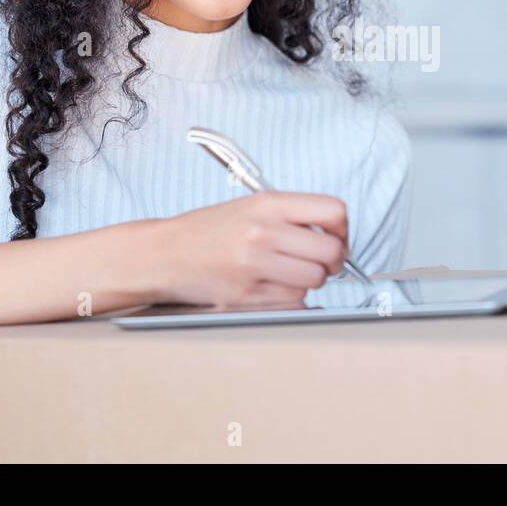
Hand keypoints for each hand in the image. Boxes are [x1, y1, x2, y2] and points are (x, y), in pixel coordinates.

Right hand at [130, 191, 349, 307]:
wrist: (163, 254)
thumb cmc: (207, 231)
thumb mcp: (249, 207)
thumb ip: (291, 216)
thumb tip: (334, 233)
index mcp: (268, 203)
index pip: (333, 211)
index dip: (343, 229)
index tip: (337, 237)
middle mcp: (263, 231)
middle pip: (331, 251)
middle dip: (333, 261)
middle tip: (321, 263)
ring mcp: (255, 264)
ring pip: (314, 280)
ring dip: (309, 281)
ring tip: (288, 273)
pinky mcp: (247, 294)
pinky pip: (293, 302)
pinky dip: (289, 298)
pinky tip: (269, 287)